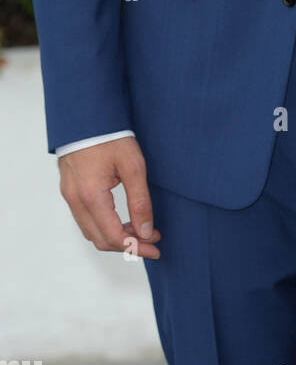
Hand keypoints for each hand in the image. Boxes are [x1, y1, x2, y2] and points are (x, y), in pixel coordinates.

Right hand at [58, 136, 160, 258]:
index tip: (156, 248)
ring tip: (142, 231)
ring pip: (91, 231)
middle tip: (153, 241)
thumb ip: (140, 201)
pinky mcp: (69, 190)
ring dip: (116, 236)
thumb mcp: (133, 166)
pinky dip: (105, 225)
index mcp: (90, 196)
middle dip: (128, 245)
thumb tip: (147, 232)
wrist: (86, 115)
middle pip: (100, 239)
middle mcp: (75, 201)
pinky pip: (86, 219)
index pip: (113, 237)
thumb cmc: (110, 136)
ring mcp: (69, 196)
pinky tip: (123, 219)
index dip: (136, 248)